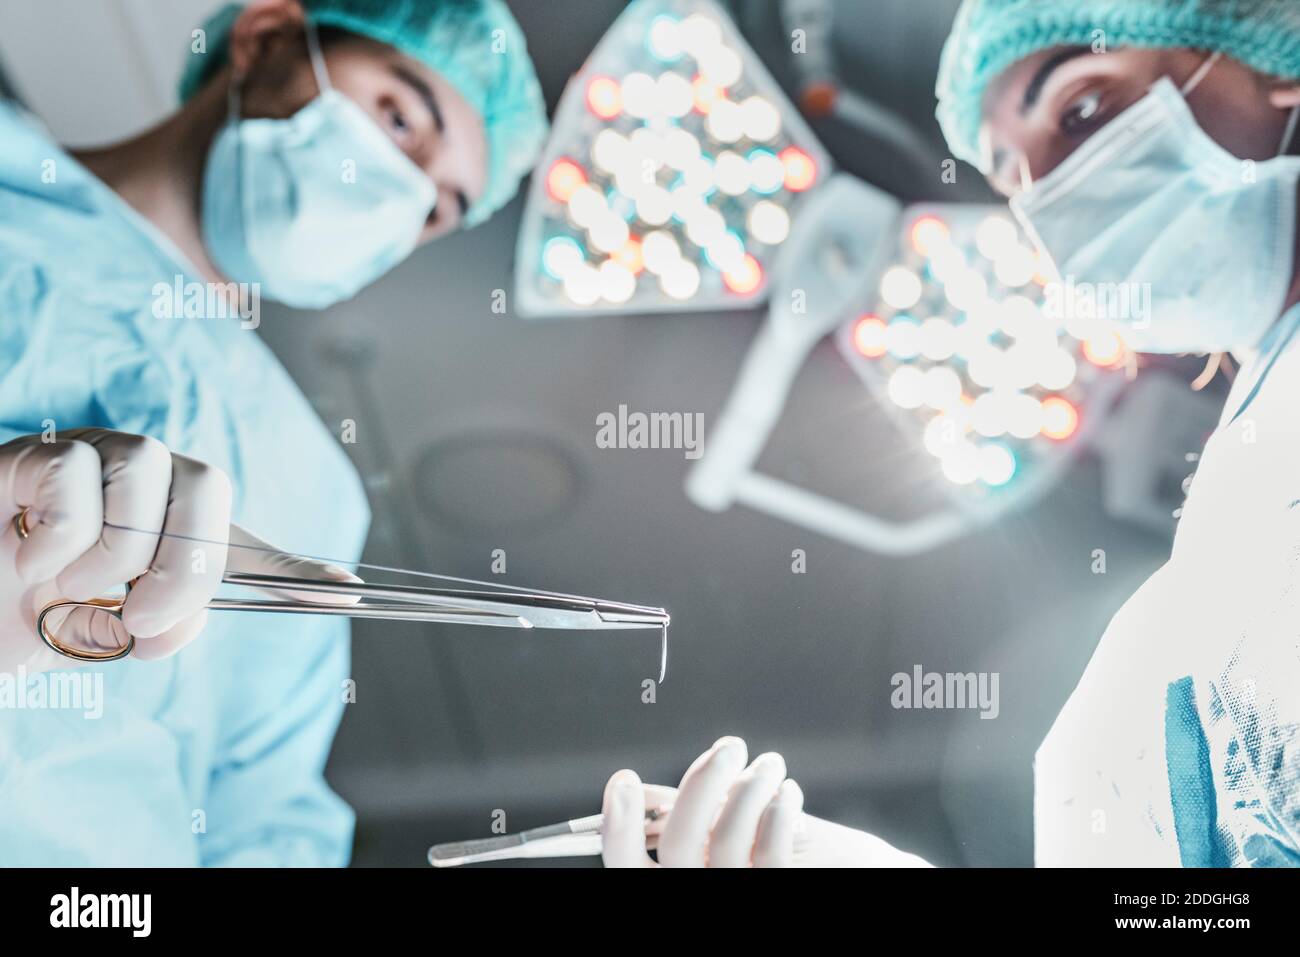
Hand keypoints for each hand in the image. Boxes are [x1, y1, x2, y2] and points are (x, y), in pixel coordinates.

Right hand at [0, 428, 358, 671]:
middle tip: (142, 622)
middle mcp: (147, 480)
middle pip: (208, 486)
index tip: (346, 597)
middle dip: (185, 566)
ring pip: (147, 468)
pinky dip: (58, 537)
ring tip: (74, 589)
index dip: (298, 572)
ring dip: (116, 551)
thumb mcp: (106, 630)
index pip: (247, 540)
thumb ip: (161, 620)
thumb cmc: (32, 611)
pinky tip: (31, 564)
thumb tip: (192, 622)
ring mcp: (94, 455)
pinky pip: (71, 478)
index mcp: (174, 524)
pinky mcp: (36, 454)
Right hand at [601, 736, 932, 867]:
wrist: (844, 879)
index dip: (618, 827)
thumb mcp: (722, 846)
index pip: (626, 869)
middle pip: (679, 845)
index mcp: (675, 883)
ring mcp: (738, 896)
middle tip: (729, 747)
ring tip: (770, 764)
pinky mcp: (779, 892)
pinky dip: (779, 811)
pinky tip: (788, 793)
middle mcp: (699, 894)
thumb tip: (658, 786)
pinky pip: (772, 852)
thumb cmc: (770, 859)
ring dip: (751, 786)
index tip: (624, 778)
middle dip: (700, 784)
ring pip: (729, 840)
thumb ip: (692, 823)